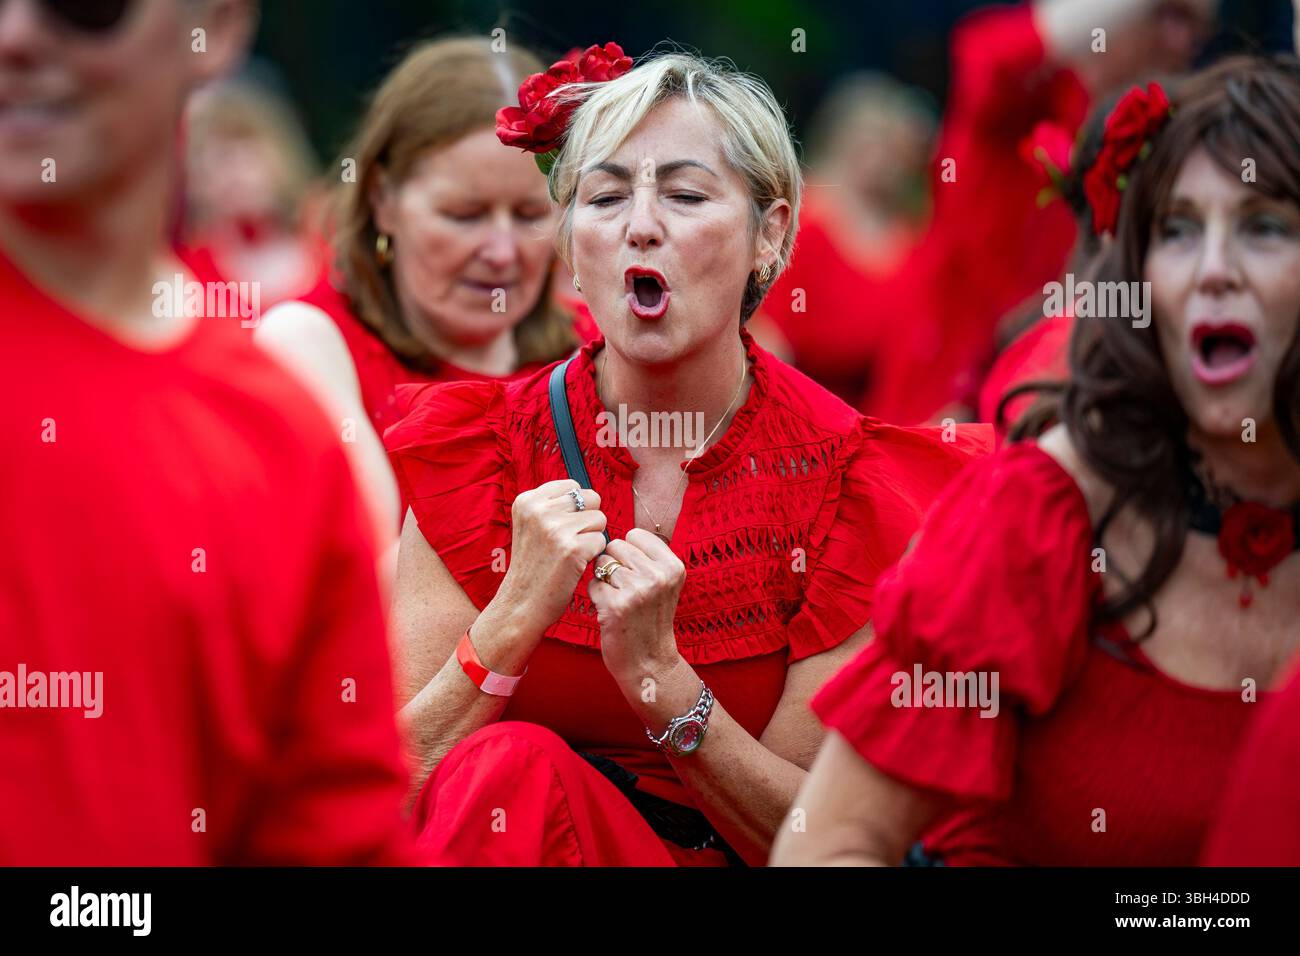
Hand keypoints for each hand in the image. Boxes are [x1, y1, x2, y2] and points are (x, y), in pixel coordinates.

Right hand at [497, 479, 606, 628]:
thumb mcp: (531, 526)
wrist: (520, 604)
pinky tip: (575, 565)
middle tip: (570, 541)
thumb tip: (588, 494)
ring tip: (571, 553)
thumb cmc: (532, 566)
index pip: (573, 486)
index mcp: (527, 501)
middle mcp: (539, 510)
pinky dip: (594, 554)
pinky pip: (602, 540)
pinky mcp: (572, 549)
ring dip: (592, 537)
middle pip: (591, 498)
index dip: (577, 508)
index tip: (563, 527)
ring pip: (599, 519)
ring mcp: (555, 528)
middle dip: (587, 520)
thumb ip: (553, 506)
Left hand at [589, 528, 685, 681]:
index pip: (635, 535)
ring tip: (618, 600)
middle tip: (625, 590)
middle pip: (615, 546)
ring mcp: (637, 591)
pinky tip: (609, 611)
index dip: (628, 553)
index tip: (636, 573)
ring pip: (601, 564)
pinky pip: (592, 584)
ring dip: (603, 581)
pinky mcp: (615, 606)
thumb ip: (647, 556)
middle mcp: (658, 576)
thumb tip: (610, 532)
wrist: (649, 662)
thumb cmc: (650, 618)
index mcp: (673, 566)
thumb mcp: (663, 583)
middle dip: (613, 565)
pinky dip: (595, 596)